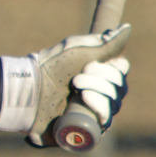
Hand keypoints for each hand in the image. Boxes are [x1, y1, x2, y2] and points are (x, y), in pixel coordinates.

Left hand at [0, 25, 129, 145]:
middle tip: (77, 76)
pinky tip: (85, 102)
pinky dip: (100, 112)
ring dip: (99, 94)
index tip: (96, 64)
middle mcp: (98, 94)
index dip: (114, 69)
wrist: (27, 89)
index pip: (121, 73)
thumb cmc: (49, 68)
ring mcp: (92, 112)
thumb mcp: (77, 51)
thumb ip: (104, 42)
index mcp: (97, 74)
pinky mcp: (86, 129)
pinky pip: (105, 124)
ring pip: (114, 106)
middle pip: (120, 89)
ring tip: (76, 88)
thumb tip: (128, 27)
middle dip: (101, 80)